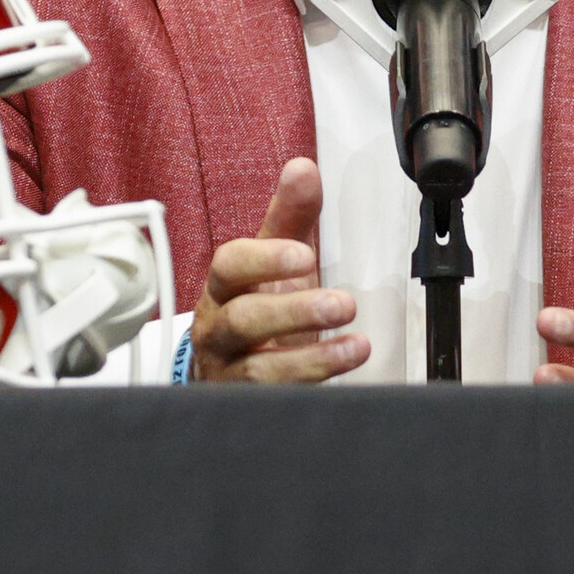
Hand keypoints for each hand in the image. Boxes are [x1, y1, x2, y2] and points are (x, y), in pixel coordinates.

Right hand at [190, 157, 367, 383]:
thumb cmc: (254, 310)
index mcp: (223, 287)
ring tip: (355, 346)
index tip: (304, 255)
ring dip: (310, 358)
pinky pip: (272, 402)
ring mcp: (228, 372)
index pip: (230, 265)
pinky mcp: (243, 405)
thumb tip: (303, 168)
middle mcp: (217, 329)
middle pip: (243, 319)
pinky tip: (343, 374)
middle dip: (294, 311)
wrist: (225, 375)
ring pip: (257, 370)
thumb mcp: (273, 264)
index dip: (264, 260)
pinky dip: (309, 388)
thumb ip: (290, 219)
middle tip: (343, 304)